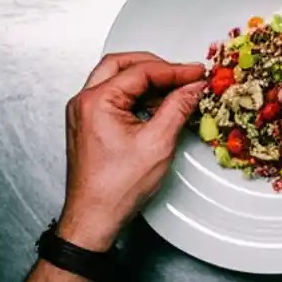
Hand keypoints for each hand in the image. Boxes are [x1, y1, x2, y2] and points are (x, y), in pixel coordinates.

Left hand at [59, 53, 205, 250]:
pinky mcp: (90, 125)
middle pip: (122, 65)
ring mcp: (85, 113)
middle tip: (184, 73)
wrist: (94, 216)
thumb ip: (177, 108)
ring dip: (148, 81)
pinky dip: (139, 97)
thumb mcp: (158, 143)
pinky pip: (115, 98)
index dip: (174, 70)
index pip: (141, 71)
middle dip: (156, 66)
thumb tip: (193, 88)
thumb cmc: (115, 188)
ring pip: (117, 79)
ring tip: (176, 90)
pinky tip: (159, 106)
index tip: (197, 73)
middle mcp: (84, 102)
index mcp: (96, 102)